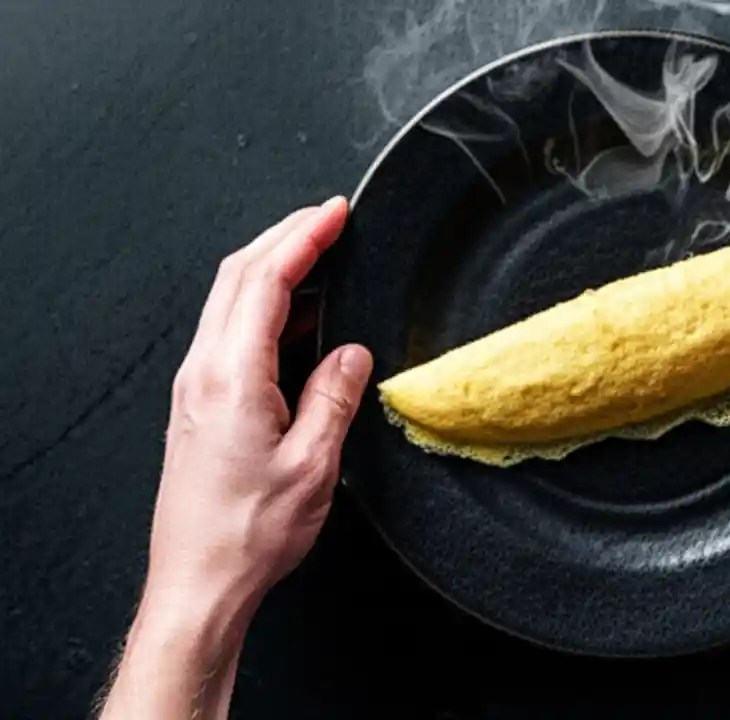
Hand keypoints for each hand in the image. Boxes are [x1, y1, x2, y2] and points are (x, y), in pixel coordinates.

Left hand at [99, 197, 371, 718]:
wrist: (198, 581)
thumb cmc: (249, 533)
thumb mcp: (314, 466)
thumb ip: (335, 398)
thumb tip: (352, 354)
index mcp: (230, 376)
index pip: (266, 281)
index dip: (303, 237)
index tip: (335, 212)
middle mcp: (203, 371)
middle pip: (237, 276)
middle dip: (284, 237)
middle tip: (329, 219)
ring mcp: (196, 386)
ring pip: (230, 301)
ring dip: (273, 269)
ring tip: (321, 259)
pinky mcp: (200, 404)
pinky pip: (231, 334)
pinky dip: (265, 307)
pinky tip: (299, 321)